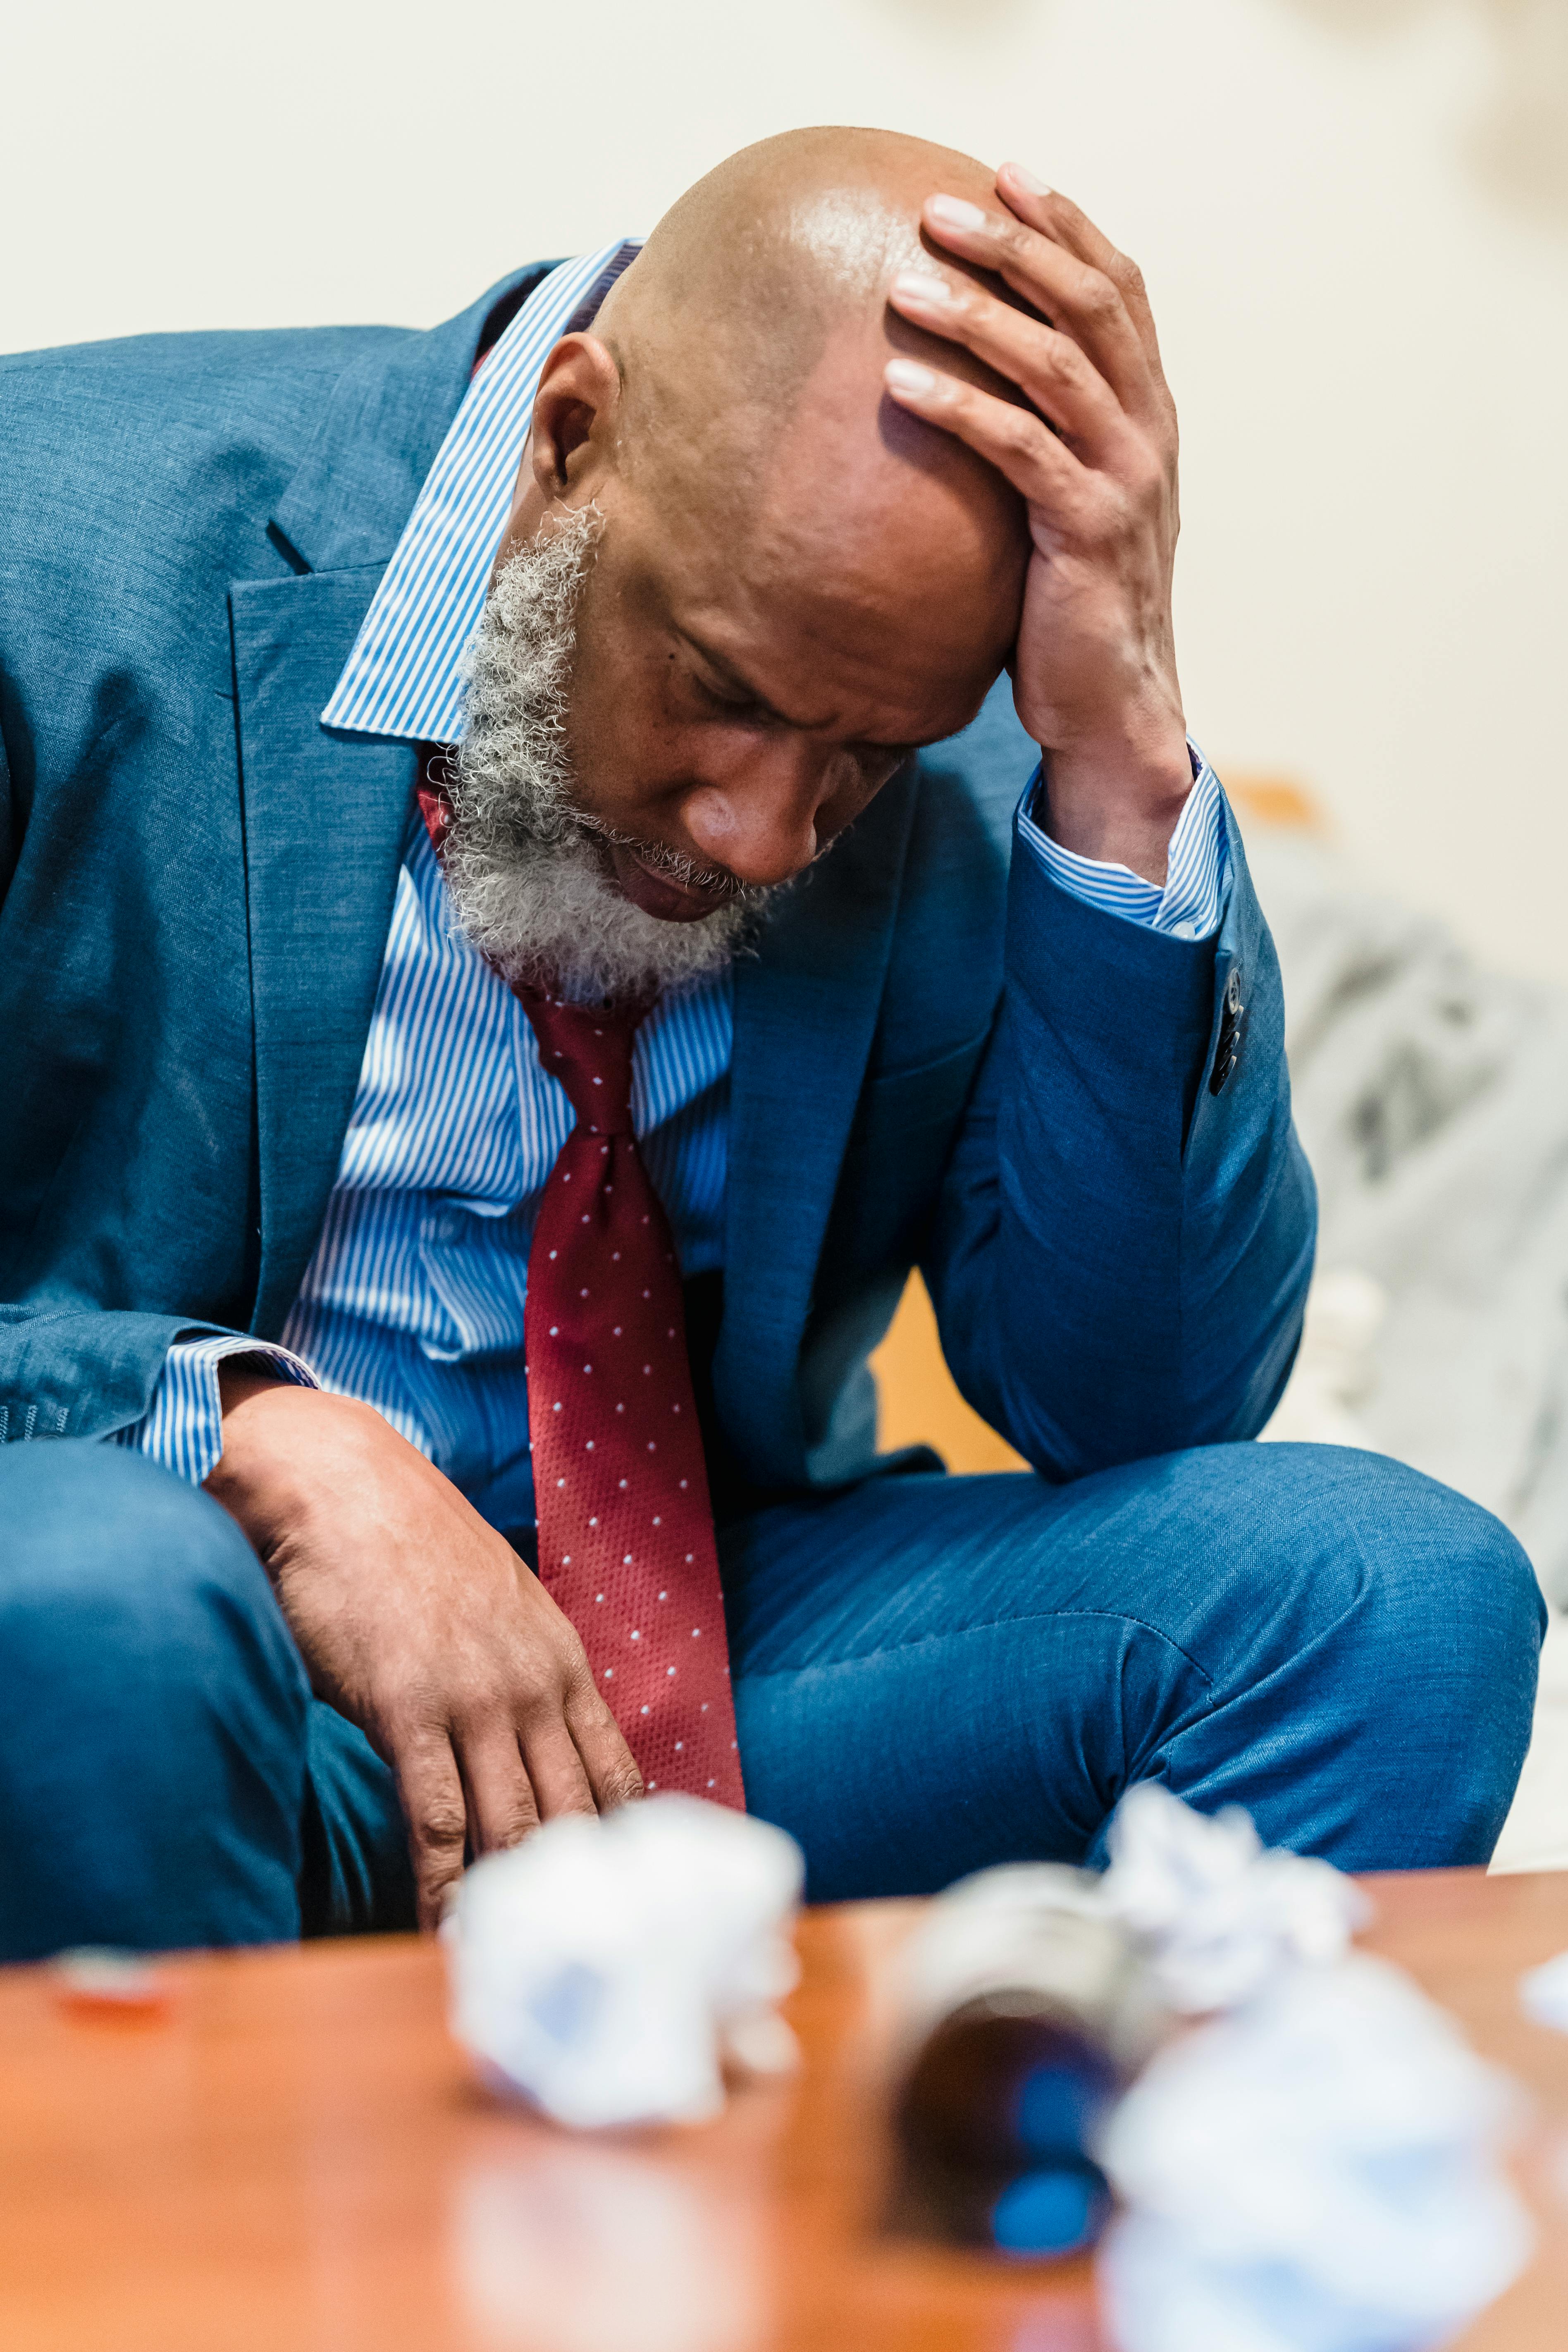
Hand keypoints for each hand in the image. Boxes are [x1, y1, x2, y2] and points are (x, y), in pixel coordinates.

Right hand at [205, 1371, 642, 1928]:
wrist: (344, 1487)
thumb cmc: (410, 1550)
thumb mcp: (498, 1605)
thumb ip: (520, 1674)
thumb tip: (528, 1743)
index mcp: (561, 1661)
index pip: (619, 1774)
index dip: (628, 1846)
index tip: (635, 1905)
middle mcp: (532, 1684)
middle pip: (574, 1812)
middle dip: (580, 1891)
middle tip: (587, 1956)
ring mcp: (474, 1699)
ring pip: (514, 1825)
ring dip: (513, 1900)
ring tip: (518, 1961)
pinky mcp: (407, 1710)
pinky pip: (438, 1818)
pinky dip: (444, 1883)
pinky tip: (445, 1928)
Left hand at [885, 164, 1189, 883]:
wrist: (1114, 702)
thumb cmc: (1075, 601)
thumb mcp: (1071, 499)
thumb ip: (1049, 434)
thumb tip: (976, 376)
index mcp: (1150, 414)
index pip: (1119, 291)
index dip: (1067, 226)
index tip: (1008, 174)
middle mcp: (1149, 433)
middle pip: (1089, 307)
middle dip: (1016, 247)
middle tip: (938, 210)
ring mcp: (1125, 480)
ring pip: (1053, 367)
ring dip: (976, 316)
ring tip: (903, 284)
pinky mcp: (1087, 532)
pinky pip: (1018, 450)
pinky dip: (960, 407)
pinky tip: (902, 384)